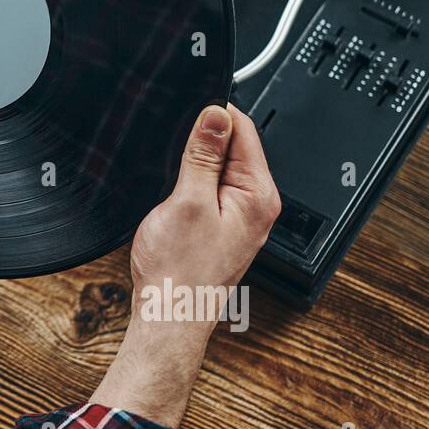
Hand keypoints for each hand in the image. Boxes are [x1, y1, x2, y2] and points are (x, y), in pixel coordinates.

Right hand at [130, 103, 280, 298]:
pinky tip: (177, 201)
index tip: (188, 116)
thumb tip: (216, 114)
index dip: (213, 116)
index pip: (244, 130)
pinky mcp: (223, 227)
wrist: (170, 315)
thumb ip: (203, 154)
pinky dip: (192, 187)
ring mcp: (241, 217)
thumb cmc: (179, 271)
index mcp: (258, 195)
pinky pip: (211, 190)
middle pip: (232, 147)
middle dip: (202, 143)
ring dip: (194, 167)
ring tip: (177, 188)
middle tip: (177, 161)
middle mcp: (257, 205)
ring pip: (218, 168)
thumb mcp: (188, 200)